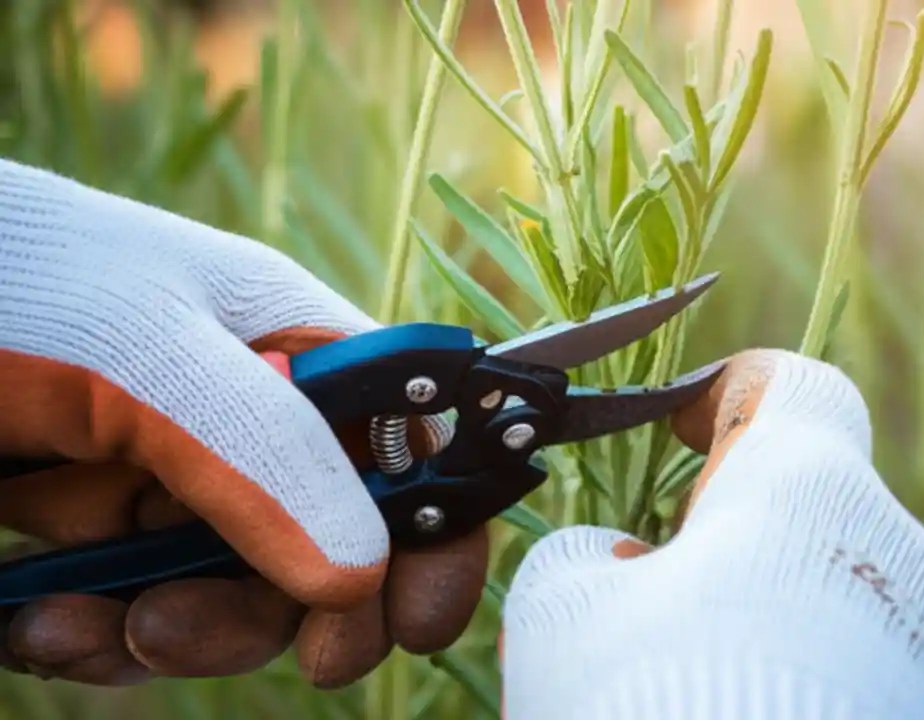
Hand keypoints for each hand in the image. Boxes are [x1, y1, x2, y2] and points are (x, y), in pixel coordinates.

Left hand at [0, 159, 486, 686]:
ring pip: (231, 590)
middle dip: (297, 608)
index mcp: (293, 346)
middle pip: (329, 540)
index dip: (435, 524)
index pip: (411, 440)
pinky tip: (42, 631)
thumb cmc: (14, 281)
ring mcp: (168, 472)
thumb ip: (268, 455)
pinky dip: (99, 641)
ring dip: (184, 635)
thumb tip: (361, 575)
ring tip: (106, 638)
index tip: (421, 614)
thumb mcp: (148, 356)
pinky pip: (135, 607)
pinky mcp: (90, 523)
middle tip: (281, 660)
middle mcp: (246, 414)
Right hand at [500, 350, 923, 718]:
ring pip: (852, 605)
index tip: (685, 431)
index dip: (728, 396)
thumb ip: (583, 560)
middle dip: (739, 546)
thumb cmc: (654, 713)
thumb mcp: (565, 620)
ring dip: (783, 628)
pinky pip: (890, 681)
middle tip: (660, 614)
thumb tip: (621, 566)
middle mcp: (902, 553)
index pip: (789, 385)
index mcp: (807, 489)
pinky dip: (831, 693)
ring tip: (710, 694)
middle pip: (814, 511)